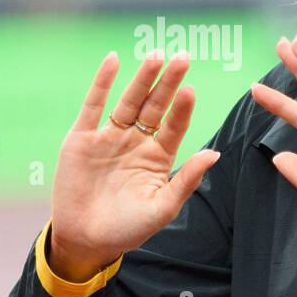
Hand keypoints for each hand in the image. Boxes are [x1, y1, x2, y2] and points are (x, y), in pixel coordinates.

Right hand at [50, 49, 221, 282]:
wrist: (85, 241)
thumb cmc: (128, 229)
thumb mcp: (162, 207)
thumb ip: (186, 180)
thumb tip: (214, 154)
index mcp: (157, 157)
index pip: (174, 125)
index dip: (182, 108)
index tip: (190, 90)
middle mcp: (136, 142)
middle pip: (155, 106)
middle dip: (168, 83)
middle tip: (182, 58)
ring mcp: (109, 137)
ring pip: (129, 101)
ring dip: (142, 78)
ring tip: (156, 56)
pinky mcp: (82, 138)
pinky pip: (93, 104)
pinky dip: (102, 82)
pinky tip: (113, 60)